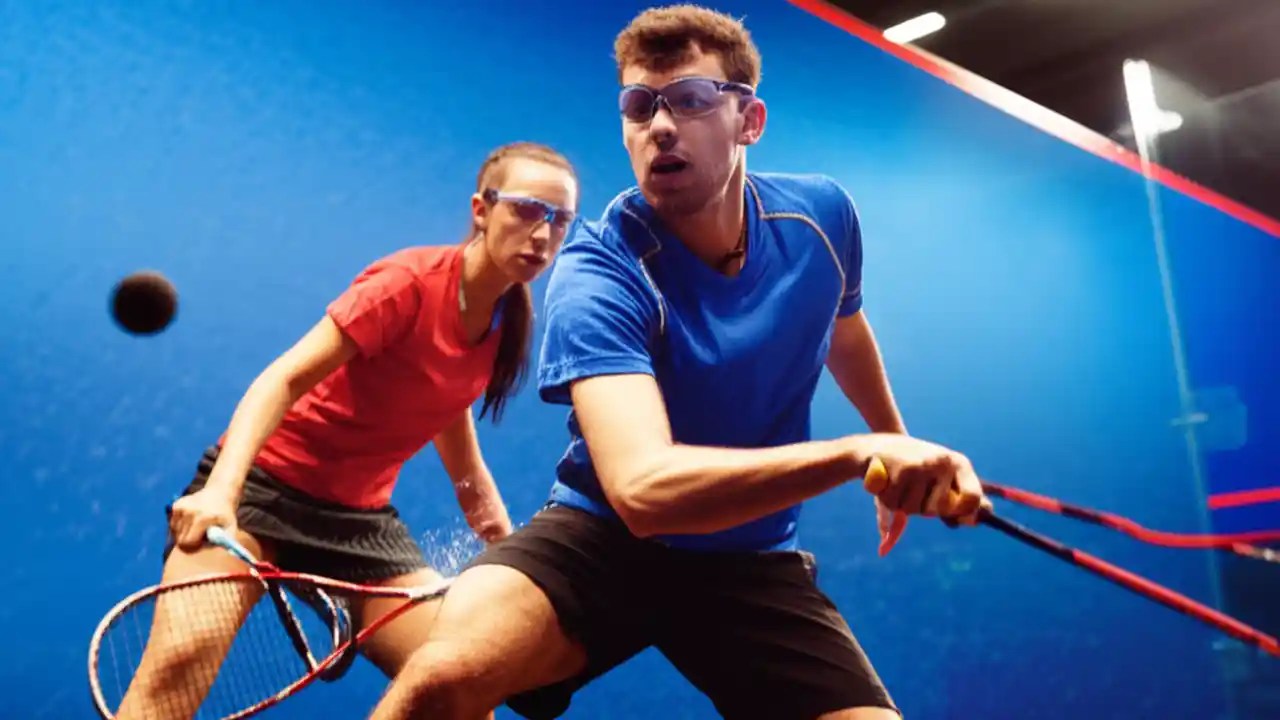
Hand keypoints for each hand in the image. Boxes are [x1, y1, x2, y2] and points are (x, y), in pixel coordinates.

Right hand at [169, 485, 238, 551]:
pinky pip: (172, 524)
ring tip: (197, 526)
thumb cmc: (225, 513)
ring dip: (184, 533)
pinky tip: (191, 520)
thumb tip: (228, 555)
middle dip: (189, 540)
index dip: (194, 545)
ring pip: (175, 532)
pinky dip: (180, 526)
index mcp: (202, 519)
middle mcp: (189, 512)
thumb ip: (228, 541)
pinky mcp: (176, 505)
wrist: (219, 492)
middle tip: (200, 535)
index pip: (188, 542)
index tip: (202, 541)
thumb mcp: (231, 526)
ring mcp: (181, 508)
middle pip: (180, 539)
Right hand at [858, 434, 983, 518]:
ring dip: (902, 504)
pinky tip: (886, 483)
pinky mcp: (903, 470)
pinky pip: (897, 505)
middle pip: (939, 509)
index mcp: (958, 463)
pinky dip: (888, 500)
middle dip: (923, 507)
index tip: (950, 514)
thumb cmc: (914, 468)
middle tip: (914, 489)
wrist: (876, 447)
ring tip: (898, 483)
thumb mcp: (941, 479)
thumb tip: (988, 513)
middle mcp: (944, 462)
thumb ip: (963, 498)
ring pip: (915, 510)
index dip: (962, 512)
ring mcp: (923, 465)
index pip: (972, 499)